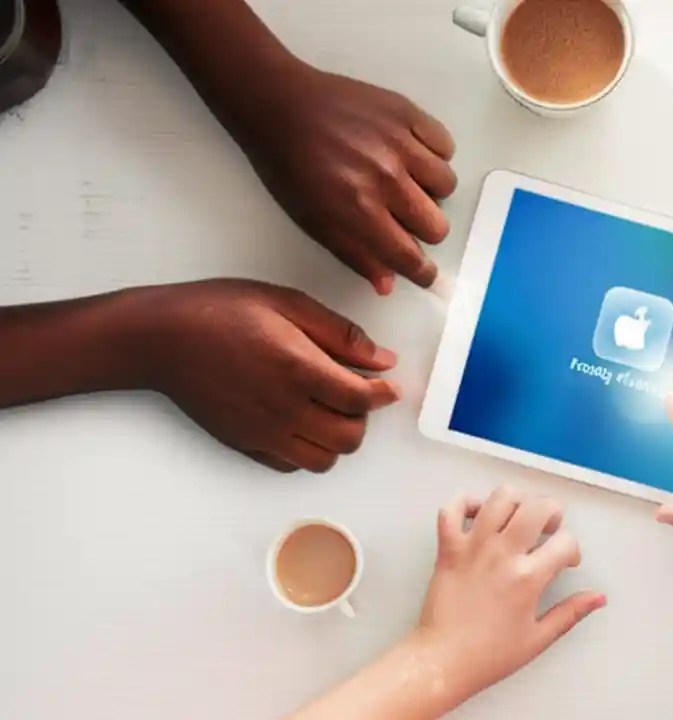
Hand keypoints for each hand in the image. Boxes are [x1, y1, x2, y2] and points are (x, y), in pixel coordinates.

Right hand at [135, 279, 398, 471]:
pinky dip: (308, 451)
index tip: (387, 383)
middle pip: (350, 438)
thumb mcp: (287, 304)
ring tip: (329, 410)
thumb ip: (339, 334)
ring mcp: (263, 432)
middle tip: (355, 394)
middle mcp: (283, 409)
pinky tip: (301, 422)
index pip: (361, 400)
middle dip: (363, 418)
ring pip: (324, 460)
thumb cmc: (220, 311)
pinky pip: (292, 465)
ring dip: (338, 439)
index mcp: (298, 369)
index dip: (383, 393)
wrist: (161, 338)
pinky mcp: (245, 444)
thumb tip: (382, 359)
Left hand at [231, 64, 456, 293]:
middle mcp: (386, 179)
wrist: (279, 104)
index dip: (422, 272)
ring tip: (409, 182)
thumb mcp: (312, 221)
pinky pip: (444, 146)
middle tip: (406, 219)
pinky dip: (435, 156)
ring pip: (446, 185)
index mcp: (359, 210)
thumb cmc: (289, 166)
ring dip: (431, 192)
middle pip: (437, 225)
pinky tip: (414, 156)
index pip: (410, 256)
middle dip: (424, 231)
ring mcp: (400, 143)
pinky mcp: (407, 113)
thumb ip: (354, 254)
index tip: (424, 272)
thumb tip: (388, 284)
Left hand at [416, 488, 605, 706]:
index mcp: (527, 579)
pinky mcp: (448, 549)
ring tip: (520, 515)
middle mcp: (501, 556)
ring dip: (516, 501)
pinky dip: (466, 503)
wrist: (441, 662)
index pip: (565, 542)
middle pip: (537, 507)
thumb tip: (597, 598)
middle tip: (549, 526)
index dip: (573, 550)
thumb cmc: (485, 656)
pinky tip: (479, 514)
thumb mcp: (538, 638)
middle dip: (552, 511)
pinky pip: (452, 509)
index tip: (566, 560)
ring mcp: (473, 548)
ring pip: (499, 498)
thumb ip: (571, 612)